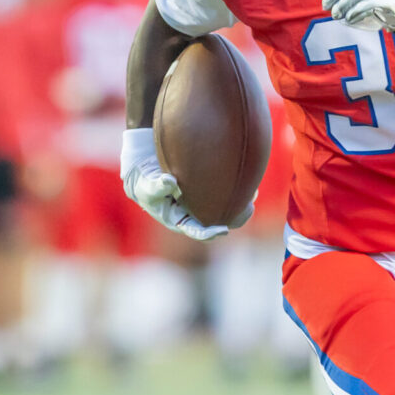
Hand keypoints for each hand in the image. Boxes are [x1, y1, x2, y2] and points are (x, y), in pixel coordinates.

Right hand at [120, 128, 250, 240]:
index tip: (222, 231)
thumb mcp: (144, 182)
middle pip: (214, 221)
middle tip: (248, 210)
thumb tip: (170, 183)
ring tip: (252, 195)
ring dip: (237, 204)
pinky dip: (233, 187)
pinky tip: (246, 179)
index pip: (194, 230)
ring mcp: (198, 201)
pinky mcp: (203, 188)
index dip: (208, 233)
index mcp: (176, 218)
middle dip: (232, 218)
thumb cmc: (142, 176)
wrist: (143, 161)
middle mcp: (190, 212)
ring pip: (222, 207)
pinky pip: (221, 191)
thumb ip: (155, 185)